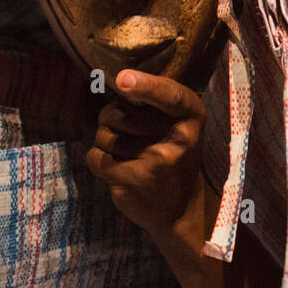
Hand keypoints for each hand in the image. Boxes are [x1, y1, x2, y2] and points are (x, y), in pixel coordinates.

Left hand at [85, 69, 209, 241]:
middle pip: (118, 112)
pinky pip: (95, 157)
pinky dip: (99, 160)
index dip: (146, 85)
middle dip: (110, 117)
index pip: (171, 95)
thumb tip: (120, 81)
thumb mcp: (182, 126)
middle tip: (124, 130)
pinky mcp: (133, 181)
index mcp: (192, 118)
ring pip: (103, 135)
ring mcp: (155, 162)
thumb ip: (159, 103)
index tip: (123, 78)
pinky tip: (118, 168)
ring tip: (125, 151)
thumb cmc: (176, 157)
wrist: (182, 209)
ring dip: (106, 141)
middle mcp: (177, 139)